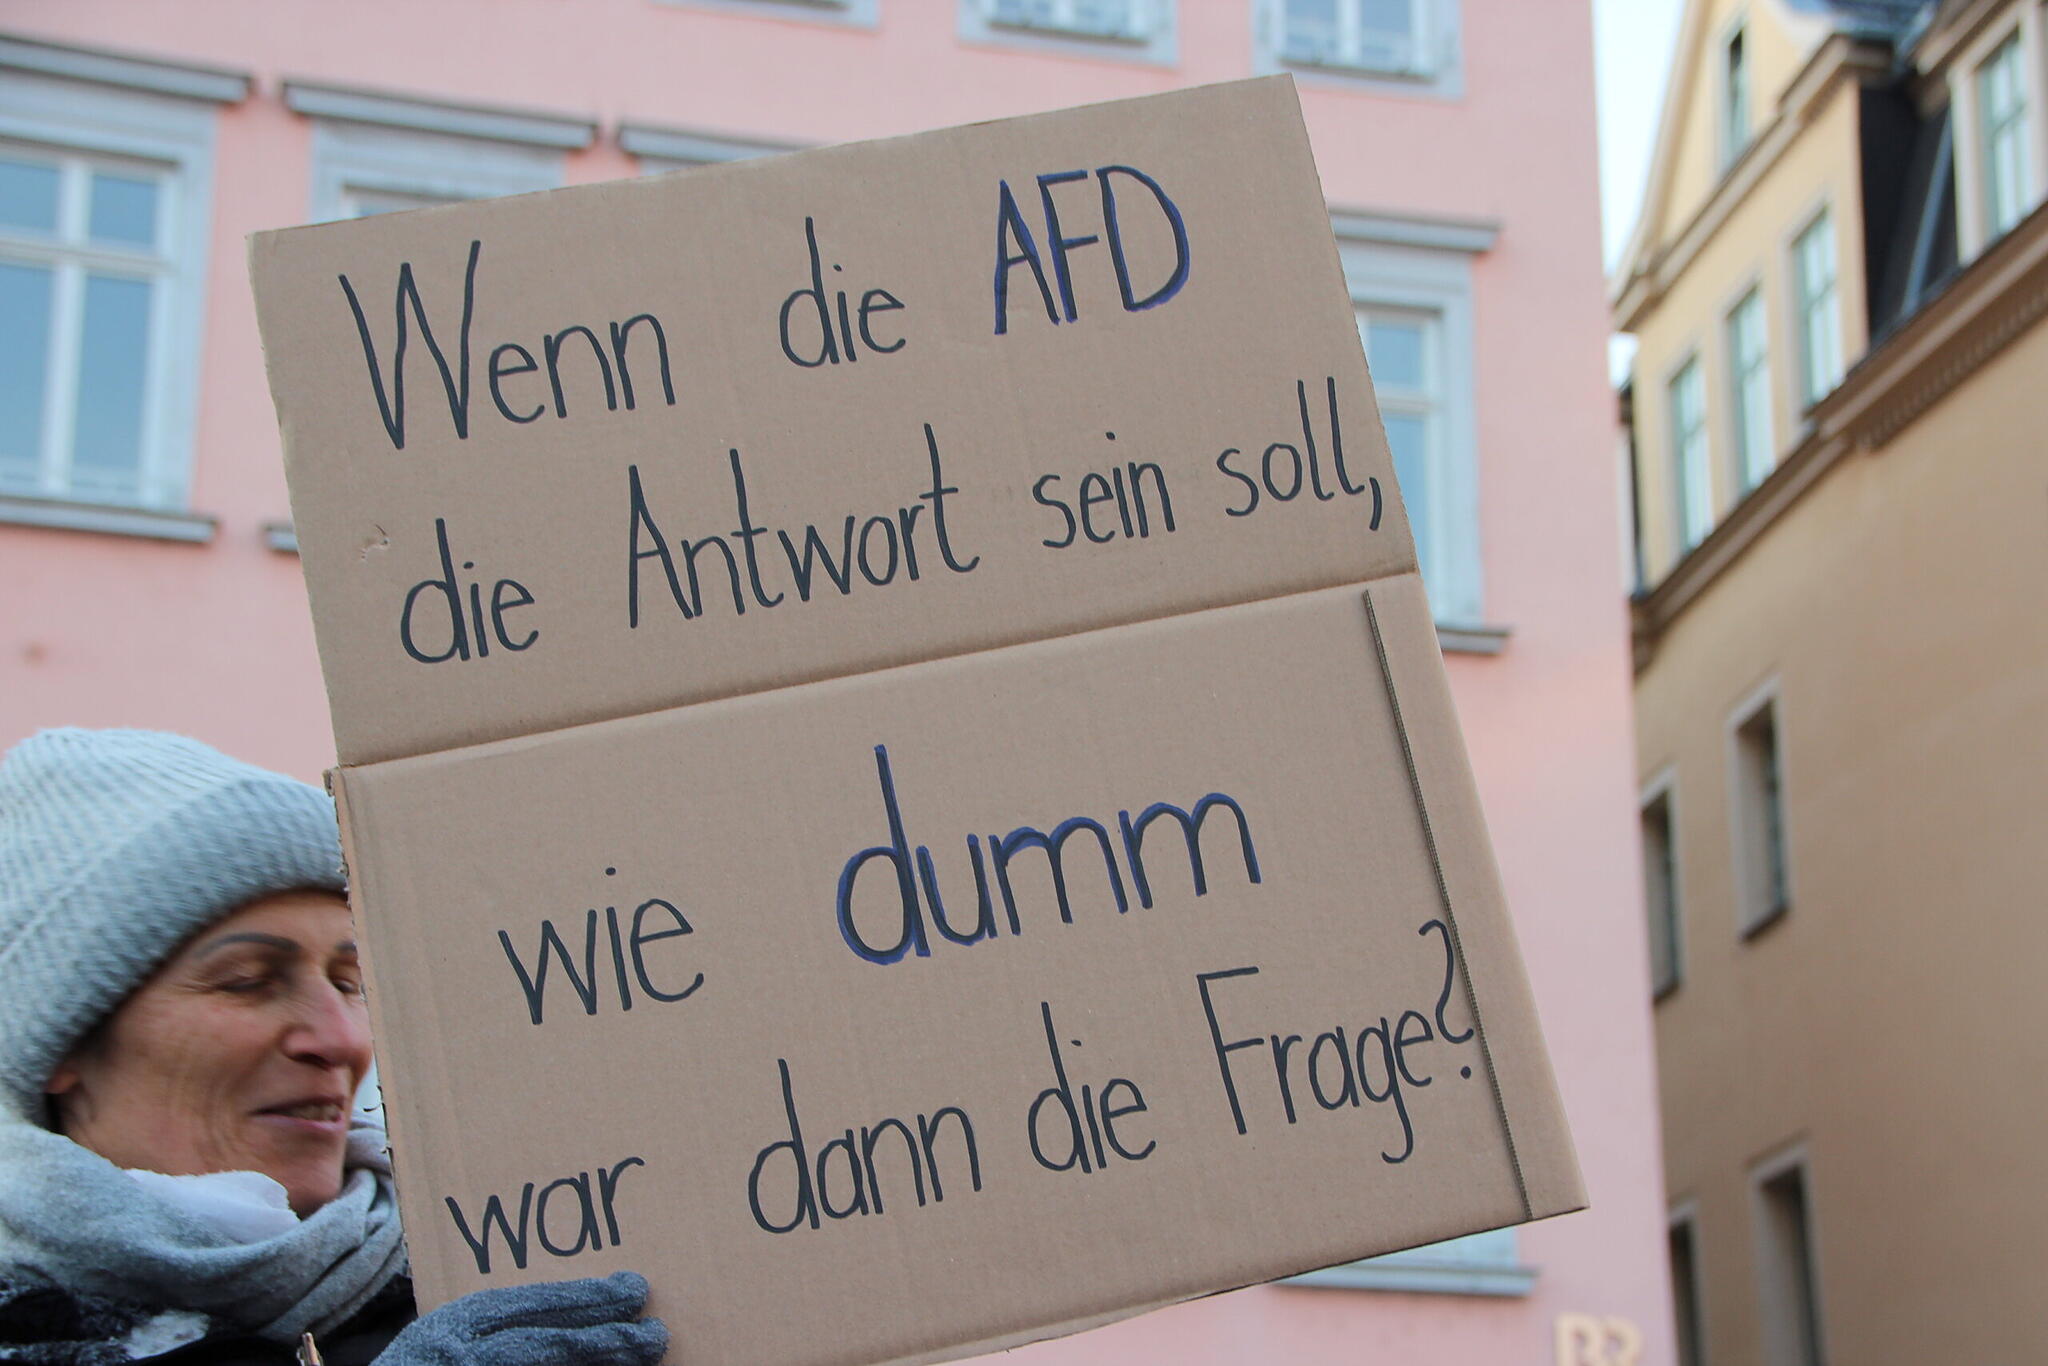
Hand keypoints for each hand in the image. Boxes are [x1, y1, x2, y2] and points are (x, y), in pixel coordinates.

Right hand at [375, 1270, 666, 1364]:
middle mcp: (462, 1356)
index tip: (633, 1290)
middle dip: (609, 1338)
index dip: (588, 1299)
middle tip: (656, 1333)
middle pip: (550, 1345)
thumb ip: (491, 1326)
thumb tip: (574, 1314)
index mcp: (453, 1324)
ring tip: (645, 1357)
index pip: (532, 1306)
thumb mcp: (442, 1338)